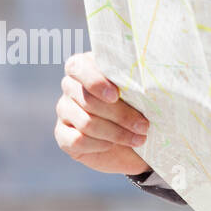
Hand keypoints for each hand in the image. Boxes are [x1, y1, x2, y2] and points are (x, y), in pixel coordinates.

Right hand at [54, 52, 150, 174]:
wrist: (132, 138)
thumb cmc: (140, 104)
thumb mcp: (141, 90)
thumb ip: (135, 82)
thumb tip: (147, 84)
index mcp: (87, 66)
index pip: (78, 67)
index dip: (95, 82)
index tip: (116, 95)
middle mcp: (71, 86)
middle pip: (89, 100)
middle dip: (121, 115)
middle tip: (144, 125)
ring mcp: (64, 110)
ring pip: (86, 123)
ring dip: (117, 133)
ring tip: (139, 138)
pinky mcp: (62, 135)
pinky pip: (77, 141)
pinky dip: (100, 144)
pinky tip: (113, 144)